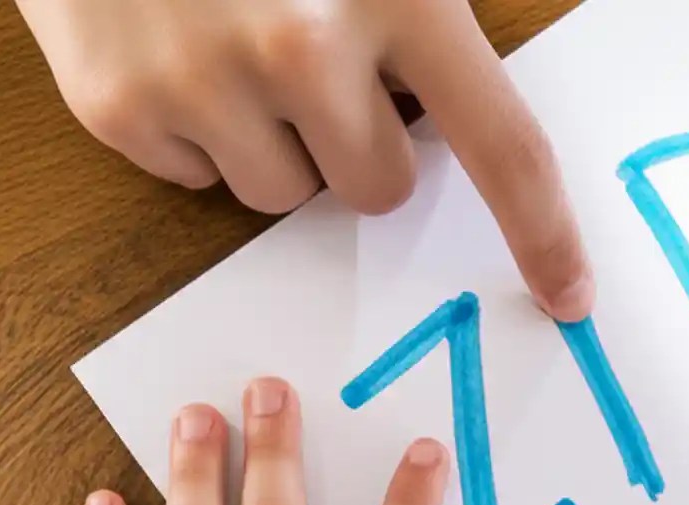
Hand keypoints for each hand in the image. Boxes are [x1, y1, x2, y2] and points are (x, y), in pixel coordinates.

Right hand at [16, 0, 593, 321]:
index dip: (545, 233)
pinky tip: (177, 53)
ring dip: (277, 144)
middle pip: (380, 191)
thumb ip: (429, 26)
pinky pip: (200, 183)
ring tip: (233, 47)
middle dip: (358, 143)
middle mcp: (304, 46)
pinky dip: (199, 136)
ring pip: (286, 198)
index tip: (568, 294)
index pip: (504, 146)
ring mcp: (203, 81)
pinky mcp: (119, 108)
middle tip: (311, 60)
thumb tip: (472, 125)